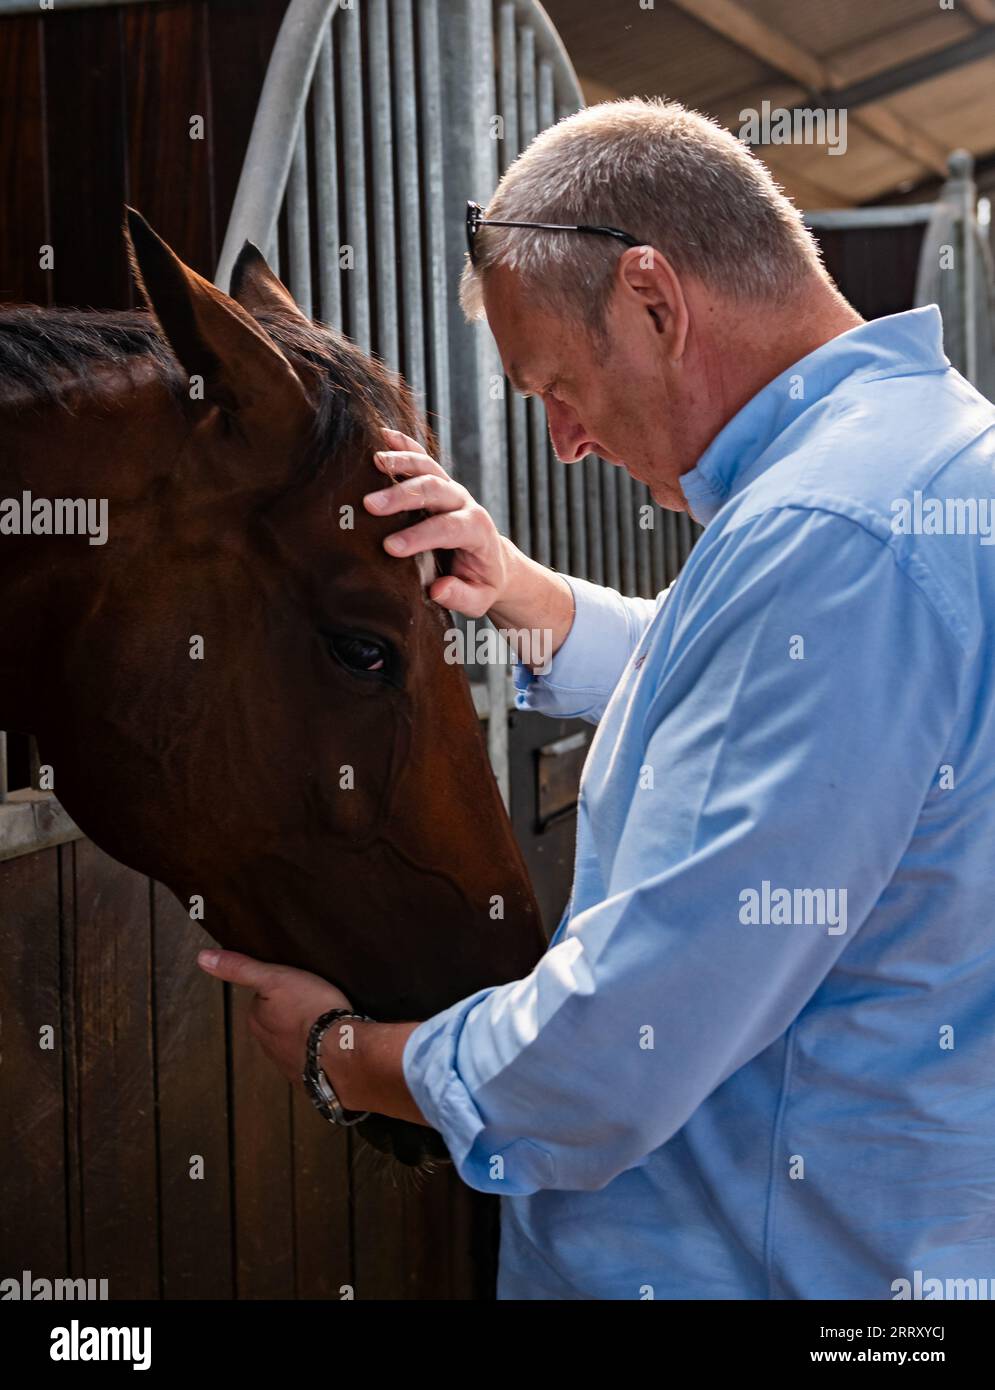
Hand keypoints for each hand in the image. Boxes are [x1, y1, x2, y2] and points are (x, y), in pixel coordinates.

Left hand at [197, 949, 351, 1082]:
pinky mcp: (310, 1075)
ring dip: (307, 1033)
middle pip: (277, 1021)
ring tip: (325, 1020)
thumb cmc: (310, 1009)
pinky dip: (319, 1051)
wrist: (341, 1048)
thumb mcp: (274, 977)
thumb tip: (202, 958)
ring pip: (295, 1041)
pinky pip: (312, 1058)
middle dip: (292, 1012)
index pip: (263, 998)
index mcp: (257, 1020)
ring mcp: (289, 1062)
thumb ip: (240, 968)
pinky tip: (331, 1042)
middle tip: (314, 999)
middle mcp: (267, 1044)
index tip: (298, 983)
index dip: (282, 987)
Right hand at [364, 427, 514, 617]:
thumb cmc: (481, 581)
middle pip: (435, 490)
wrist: (494, 561)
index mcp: (477, 530)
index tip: (391, 547)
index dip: (420, 536)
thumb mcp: (478, 598)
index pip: (448, 528)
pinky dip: (405, 444)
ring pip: (428, 467)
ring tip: (372, 461)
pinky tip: (383, 435)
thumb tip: (438, 589)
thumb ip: (461, 595)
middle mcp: (465, 503)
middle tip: (370, 505)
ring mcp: (452, 489)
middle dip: (402, 496)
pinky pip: (423, 458)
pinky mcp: (440, 482)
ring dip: (400, 462)